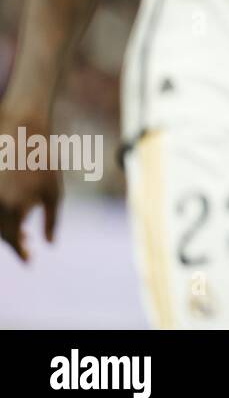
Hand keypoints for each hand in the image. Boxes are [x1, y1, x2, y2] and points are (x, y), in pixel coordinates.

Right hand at [0, 110, 61, 260]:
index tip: (30, 262)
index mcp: (14, 209)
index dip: (21, 253)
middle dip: (15, 244)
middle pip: (2, 234)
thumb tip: (49, 244)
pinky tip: (16, 219)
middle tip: (28, 250)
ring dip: (8, 232)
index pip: (13, 240)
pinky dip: (3, 218)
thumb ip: (51, 222)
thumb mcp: (54, 194)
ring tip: (25, 236)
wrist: (23, 135)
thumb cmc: (44, 164)